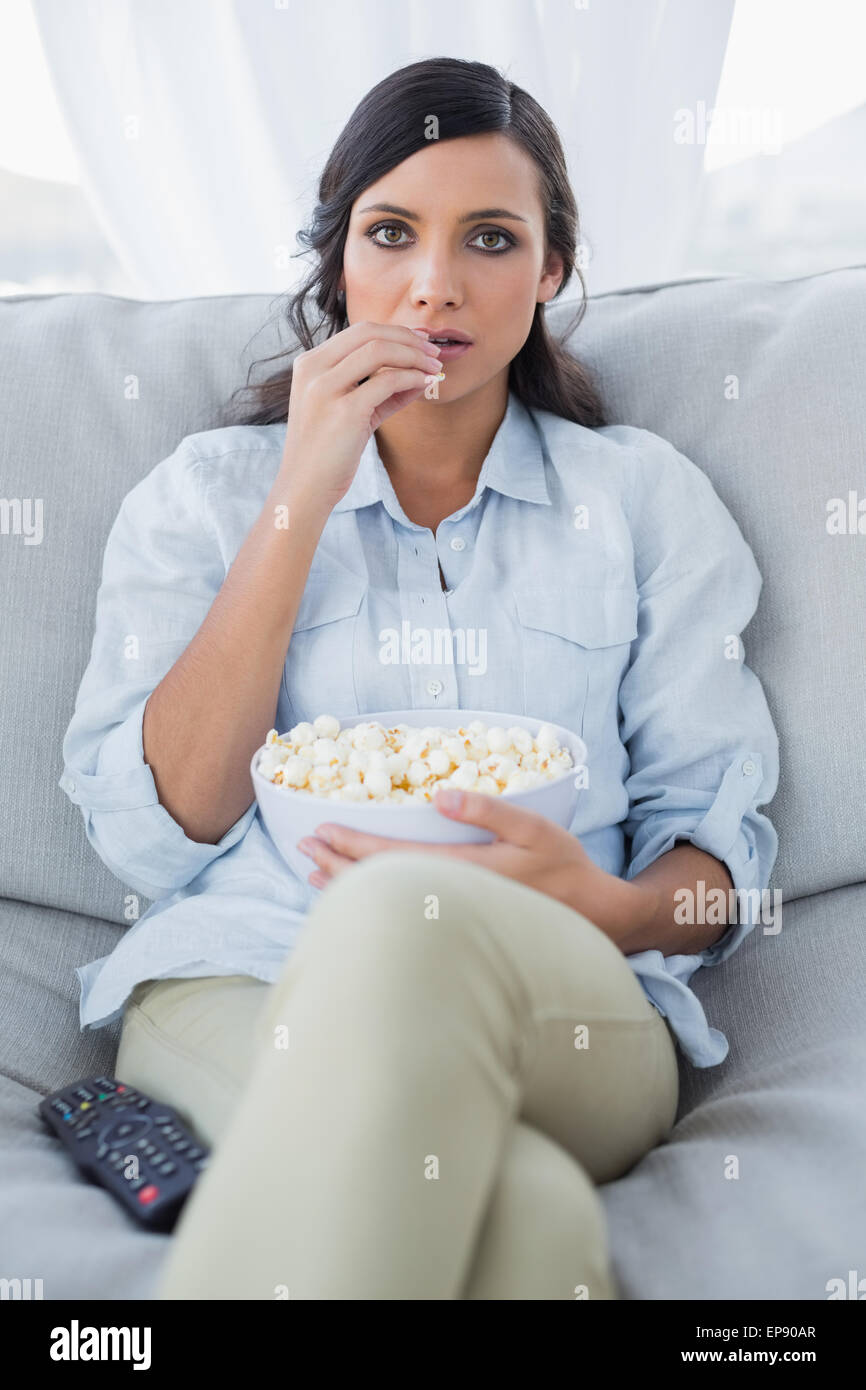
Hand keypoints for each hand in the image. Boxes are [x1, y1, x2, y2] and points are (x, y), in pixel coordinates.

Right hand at [280, 321, 443, 510]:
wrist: (305, 488)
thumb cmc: (327, 453)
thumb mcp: (349, 412)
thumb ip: (379, 391)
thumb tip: (419, 374)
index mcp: (309, 364)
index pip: (358, 331)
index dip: (394, 332)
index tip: (419, 342)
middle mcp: (313, 369)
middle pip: (369, 333)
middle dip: (407, 338)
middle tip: (433, 351)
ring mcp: (326, 388)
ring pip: (380, 350)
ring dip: (414, 355)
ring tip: (434, 367)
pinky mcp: (345, 411)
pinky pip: (388, 381)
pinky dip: (412, 378)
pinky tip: (425, 383)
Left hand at [296, 786, 655, 945]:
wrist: (595, 921)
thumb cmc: (566, 869)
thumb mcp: (535, 828)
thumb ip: (489, 810)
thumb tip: (440, 795)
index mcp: (463, 872)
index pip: (392, 857)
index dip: (353, 844)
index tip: (320, 830)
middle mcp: (448, 900)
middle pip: (377, 884)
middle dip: (335, 864)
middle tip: (301, 848)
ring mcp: (450, 918)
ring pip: (384, 903)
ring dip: (345, 885)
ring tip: (314, 871)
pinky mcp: (455, 926)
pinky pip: (400, 914)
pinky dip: (370, 901)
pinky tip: (354, 896)